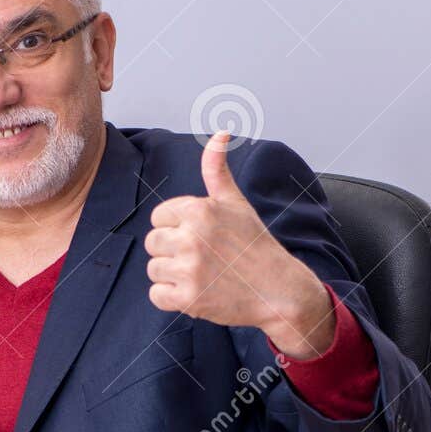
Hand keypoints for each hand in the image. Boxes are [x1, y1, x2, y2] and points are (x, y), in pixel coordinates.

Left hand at [144, 133, 335, 359]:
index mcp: (199, 210)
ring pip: (153, 269)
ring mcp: (189, 269)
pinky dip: (171, 298)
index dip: (176, 228)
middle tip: (202, 258)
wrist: (278, 290)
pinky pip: (156, 295)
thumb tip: (220, 132)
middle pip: (153, 243)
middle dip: (172, 252)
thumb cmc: (255, 246)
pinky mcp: (188, 299)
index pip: (158, 217)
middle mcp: (192, 237)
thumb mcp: (236, 203)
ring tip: (201, 275)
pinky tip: (196, 291)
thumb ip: (217, 170)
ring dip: (172, 276)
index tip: (199, 237)